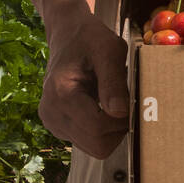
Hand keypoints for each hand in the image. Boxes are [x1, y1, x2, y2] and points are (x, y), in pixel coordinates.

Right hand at [38, 0, 129, 158]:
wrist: (67, 34)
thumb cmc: (91, 38)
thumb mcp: (110, 50)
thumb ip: (114, 81)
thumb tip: (120, 113)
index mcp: (61, 93)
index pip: (97, 128)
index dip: (122, 121)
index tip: (131, 101)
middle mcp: (51, 113)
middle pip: (96, 145)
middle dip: (117, 130)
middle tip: (125, 103)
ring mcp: (52, 122)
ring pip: (93, 148)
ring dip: (110, 131)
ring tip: (111, 102)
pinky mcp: (57, 127)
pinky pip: (87, 142)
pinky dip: (100, 130)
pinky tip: (101, 106)